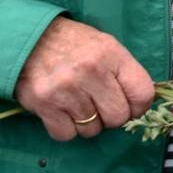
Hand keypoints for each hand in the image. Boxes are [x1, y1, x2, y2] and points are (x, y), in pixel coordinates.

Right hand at [15, 17, 154, 141]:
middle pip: (118, 118)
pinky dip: (65, 127)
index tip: (130, 105)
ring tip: (77, 102)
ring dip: (87, 122)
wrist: (30, 38)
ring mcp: (66, 89)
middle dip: (111, 116)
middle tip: (99, 104)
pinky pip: (67, 134)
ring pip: (92, 130)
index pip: (142, 94)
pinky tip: (62, 109)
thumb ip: (124, 72)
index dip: (139, 106)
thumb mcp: (105, 45)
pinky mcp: (44, 104)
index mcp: (110, 54)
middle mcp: (90, 71)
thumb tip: (141, 105)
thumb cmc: (73, 44)